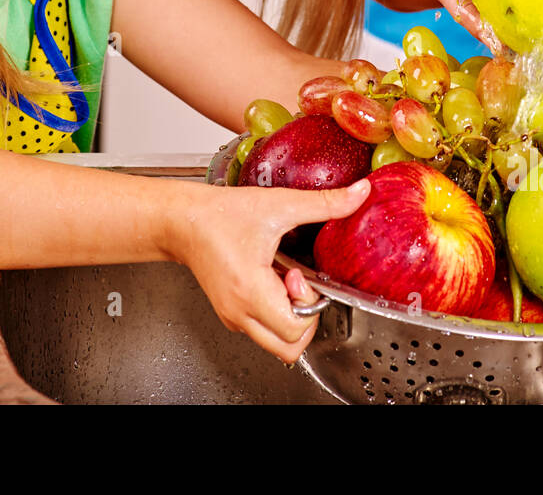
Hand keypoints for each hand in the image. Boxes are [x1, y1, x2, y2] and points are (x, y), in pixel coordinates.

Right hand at [174, 178, 369, 362]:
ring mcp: (233, 317)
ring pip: (276, 341)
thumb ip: (325, 203)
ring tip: (280, 279)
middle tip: (295, 284)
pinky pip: (263, 328)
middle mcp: (239, 313)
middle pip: (289, 347)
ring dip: (289, 316)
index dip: (307, 302)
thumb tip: (360, 193)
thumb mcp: (279, 205)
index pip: (296, 330)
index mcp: (250, 292)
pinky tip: (269, 279)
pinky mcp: (231, 313)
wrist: (183, 220)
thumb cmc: (220, 215)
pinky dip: (274, 311)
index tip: (296, 272)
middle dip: (304, 318)